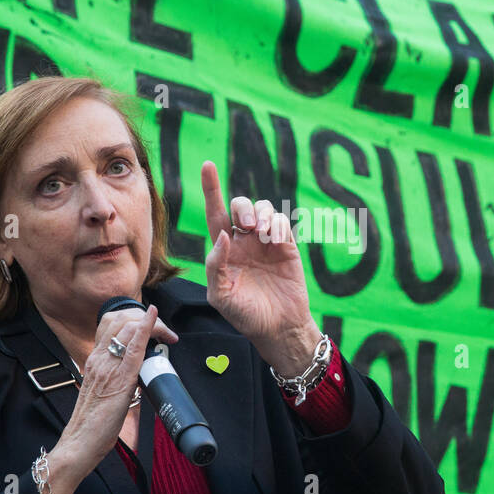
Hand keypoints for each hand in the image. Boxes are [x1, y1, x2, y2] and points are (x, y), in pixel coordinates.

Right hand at [44, 305, 175, 493]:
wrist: (80, 442)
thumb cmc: (92, 424)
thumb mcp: (104, 392)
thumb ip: (116, 379)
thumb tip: (135, 376)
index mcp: (94, 361)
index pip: (111, 326)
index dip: (133, 319)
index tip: (150, 321)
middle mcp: (99, 359)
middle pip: (121, 321)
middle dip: (145, 319)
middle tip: (164, 330)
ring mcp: (108, 366)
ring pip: (128, 328)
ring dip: (151, 324)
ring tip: (166, 331)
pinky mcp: (120, 377)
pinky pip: (134, 346)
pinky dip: (146, 327)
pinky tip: (154, 316)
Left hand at [200, 161, 321, 376]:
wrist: (279, 327)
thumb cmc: (245, 315)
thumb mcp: (221, 295)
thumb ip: (216, 265)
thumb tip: (224, 236)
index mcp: (224, 251)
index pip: (215, 214)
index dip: (212, 189)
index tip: (207, 165)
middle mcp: (244, 242)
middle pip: (240, 205)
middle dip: (243, 207)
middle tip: (249, 227)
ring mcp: (266, 243)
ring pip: (263, 208)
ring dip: (262, 215)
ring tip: (264, 236)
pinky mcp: (286, 246)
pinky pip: (282, 221)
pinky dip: (278, 224)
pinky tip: (276, 241)